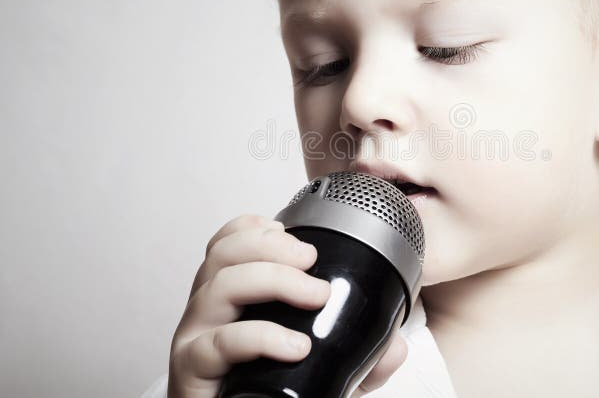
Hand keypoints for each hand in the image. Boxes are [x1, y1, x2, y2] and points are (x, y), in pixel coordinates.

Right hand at [166, 214, 406, 397]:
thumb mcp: (320, 366)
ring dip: (274, 280)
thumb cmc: (269, 393)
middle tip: (313, 261)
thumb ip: (360, 355)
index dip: (254, 228)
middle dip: (272, 246)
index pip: (226, 243)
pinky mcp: (191, 370)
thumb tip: (396, 347)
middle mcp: (207, 311)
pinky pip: (219, 342)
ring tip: (316, 296)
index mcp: (229, 298)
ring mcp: (195, 338)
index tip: (293, 234)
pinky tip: (294, 345)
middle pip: (224, 253)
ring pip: (220, 286)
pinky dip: (261, 337)